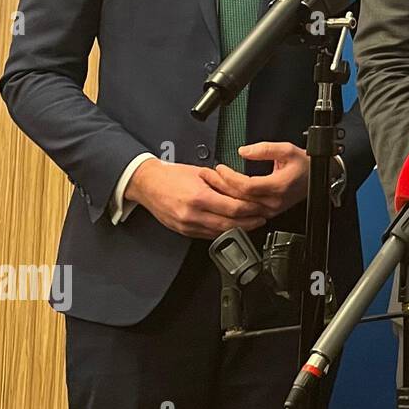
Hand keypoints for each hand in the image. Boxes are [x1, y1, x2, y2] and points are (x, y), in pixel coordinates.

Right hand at [124, 158, 267, 238]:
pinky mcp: (184, 231)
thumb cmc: (172, 175)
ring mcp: (187, 225)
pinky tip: (232, 227)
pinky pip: (208, 235)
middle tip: (262, 219)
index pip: (233, 208)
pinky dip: (222, 232)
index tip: (261, 207)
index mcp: (199, 197)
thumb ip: (221, 184)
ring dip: (238, 229)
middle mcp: (193, 214)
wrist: (147, 184)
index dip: (251, 210)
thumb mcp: (200, 173)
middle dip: (249, 223)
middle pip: (229, 224)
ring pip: (220, 232)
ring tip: (251, 224)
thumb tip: (241, 191)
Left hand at [199, 141, 310, 221]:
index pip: (246, 186)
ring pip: (240, 206)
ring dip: (223, 195)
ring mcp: (271, 209)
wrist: (320, 179)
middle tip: (206, 175)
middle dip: (220, 186)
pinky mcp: (269, 212)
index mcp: (278, 186)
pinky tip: (222, 196)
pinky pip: (245, 211)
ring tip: (210, 184)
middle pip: (239, 198)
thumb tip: (243, 151)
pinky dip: (232, 203)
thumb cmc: (305, 165)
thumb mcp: (287, 149)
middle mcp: (273, 201)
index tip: (219, 168)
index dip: (229, 177)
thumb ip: (265, 149)